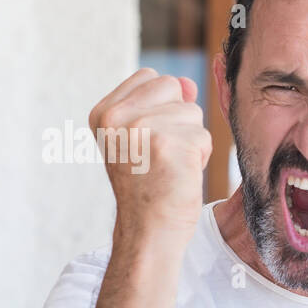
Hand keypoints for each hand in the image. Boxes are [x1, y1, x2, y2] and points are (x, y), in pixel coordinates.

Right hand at [89, 68, 211, 242]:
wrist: (148, 230)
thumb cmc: (148, 186)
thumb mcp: (141, 138)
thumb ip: (161, 104)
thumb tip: (188, 83)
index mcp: (103, 112)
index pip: (149, 77)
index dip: (162, 105)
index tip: (149, 139)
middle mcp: (117, 117)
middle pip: (173, 87)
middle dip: (179, 119)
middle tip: (162, 153)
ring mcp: (142, 128)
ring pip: (192, 112)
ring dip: (191, 141)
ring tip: (170, 166)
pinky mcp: (169, 145)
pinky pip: (204, 137)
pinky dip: (201, 158)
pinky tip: (180, 176)